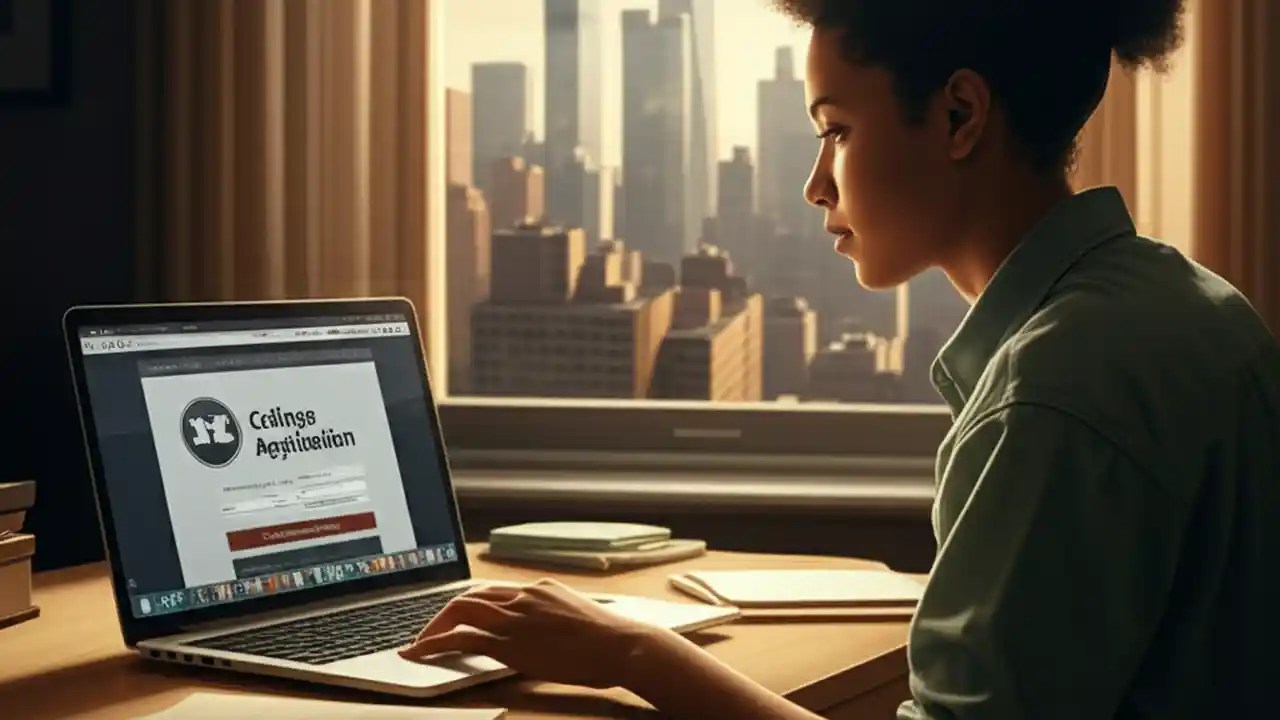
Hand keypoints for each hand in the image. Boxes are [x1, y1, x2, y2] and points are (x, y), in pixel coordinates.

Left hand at [399, 578, 654, 688]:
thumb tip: (543, 630)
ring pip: (459, 611)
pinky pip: (462, 638)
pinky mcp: (510, 642)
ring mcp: (515, 617)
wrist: (623, 645)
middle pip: (469, 595)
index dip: (467, 603)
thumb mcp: (576, 619)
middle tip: (427, 633)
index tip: (454, 616)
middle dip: (443, 613)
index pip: (491, 590)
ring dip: (432, 627)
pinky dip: (435, 643)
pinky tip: (420, 653)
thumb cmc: (609, 641)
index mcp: (538, 589)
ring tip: (417, 644)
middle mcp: (523, 596)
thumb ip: (553, 618)